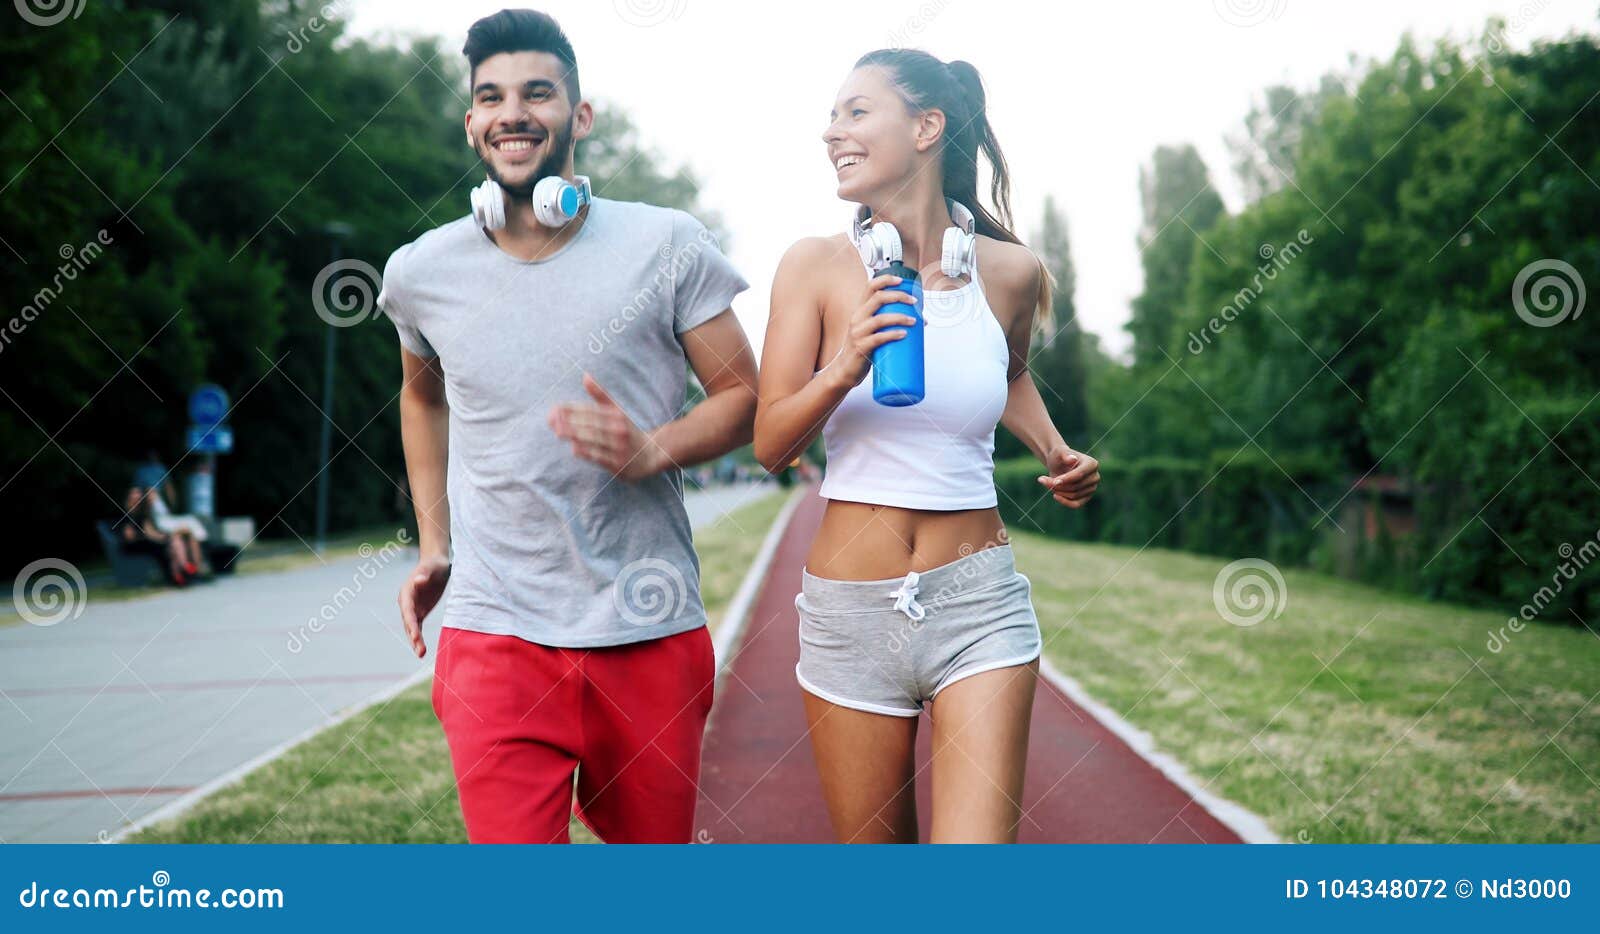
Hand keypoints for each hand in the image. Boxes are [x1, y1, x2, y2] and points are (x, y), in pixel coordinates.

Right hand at [399, 554, 450, 657]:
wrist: (436, 564)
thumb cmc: (434, 564)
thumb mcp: (432, 567)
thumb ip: (424, 574)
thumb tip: (418, 581)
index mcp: (407, 592)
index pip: (408, 611)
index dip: (411, 623)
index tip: (416, 635)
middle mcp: (407, 602)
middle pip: (409, 622)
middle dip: (413, 636)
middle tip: (419, 650)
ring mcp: (412, 608)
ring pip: (412, 628)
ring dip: (415, 641)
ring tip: (421, 654)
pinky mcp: (420, 612)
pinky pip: (418, 627)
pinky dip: (419, 638)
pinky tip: (421, 650)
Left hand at [548, 373, 663, 479]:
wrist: (649, 456)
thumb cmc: (626, 431)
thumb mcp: (616, 411)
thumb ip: (600, 394)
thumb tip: (585, 375)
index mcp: (617, 415)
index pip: (592, 410)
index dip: (573, 408)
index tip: (556, 408)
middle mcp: (619, 430)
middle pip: (592, 424)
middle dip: (570, 421)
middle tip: (551, 419)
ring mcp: (620, 447)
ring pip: (595, 439)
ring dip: (575, 435)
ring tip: (558, 431)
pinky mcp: (619, 463)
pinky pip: (601, 456)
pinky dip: (588, 452)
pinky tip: (574, 448)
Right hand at [828, 273, 918, 388]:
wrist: (845, 371)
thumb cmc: (862, 349)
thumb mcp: (869, 330)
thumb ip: (886, 322)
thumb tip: (915, 319)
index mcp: (860, 311)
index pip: (870, 287)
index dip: (886, 280)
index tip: (901, 281)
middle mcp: (857, 318)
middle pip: (878, 298)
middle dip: (899, 296)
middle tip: (914, 302)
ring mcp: (858, 333)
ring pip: (880, 319)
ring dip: (900, 317)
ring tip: (914, 321)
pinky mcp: (861, 348)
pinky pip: (878, 338)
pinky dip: (892, 335)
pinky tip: (903, 334)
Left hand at [1038, 444, 1098, 507]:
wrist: (1058, 464)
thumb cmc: (1059, 456)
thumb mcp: (1058, 452)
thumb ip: (1064, 454)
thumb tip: (1072, 459)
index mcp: (1092, 464)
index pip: (1080, 474)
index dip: (1066, 479)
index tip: (1053, 482)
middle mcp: (1095, 477)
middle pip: (1076, 486)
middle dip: (1058, 485)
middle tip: (1042, 479)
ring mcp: (1092, 488)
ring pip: (1073, 495)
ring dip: (1058, 491)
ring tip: (1047, 483)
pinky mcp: (1086, 498)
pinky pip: (1076, 504)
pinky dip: (1064, 502)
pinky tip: (1055, 495)